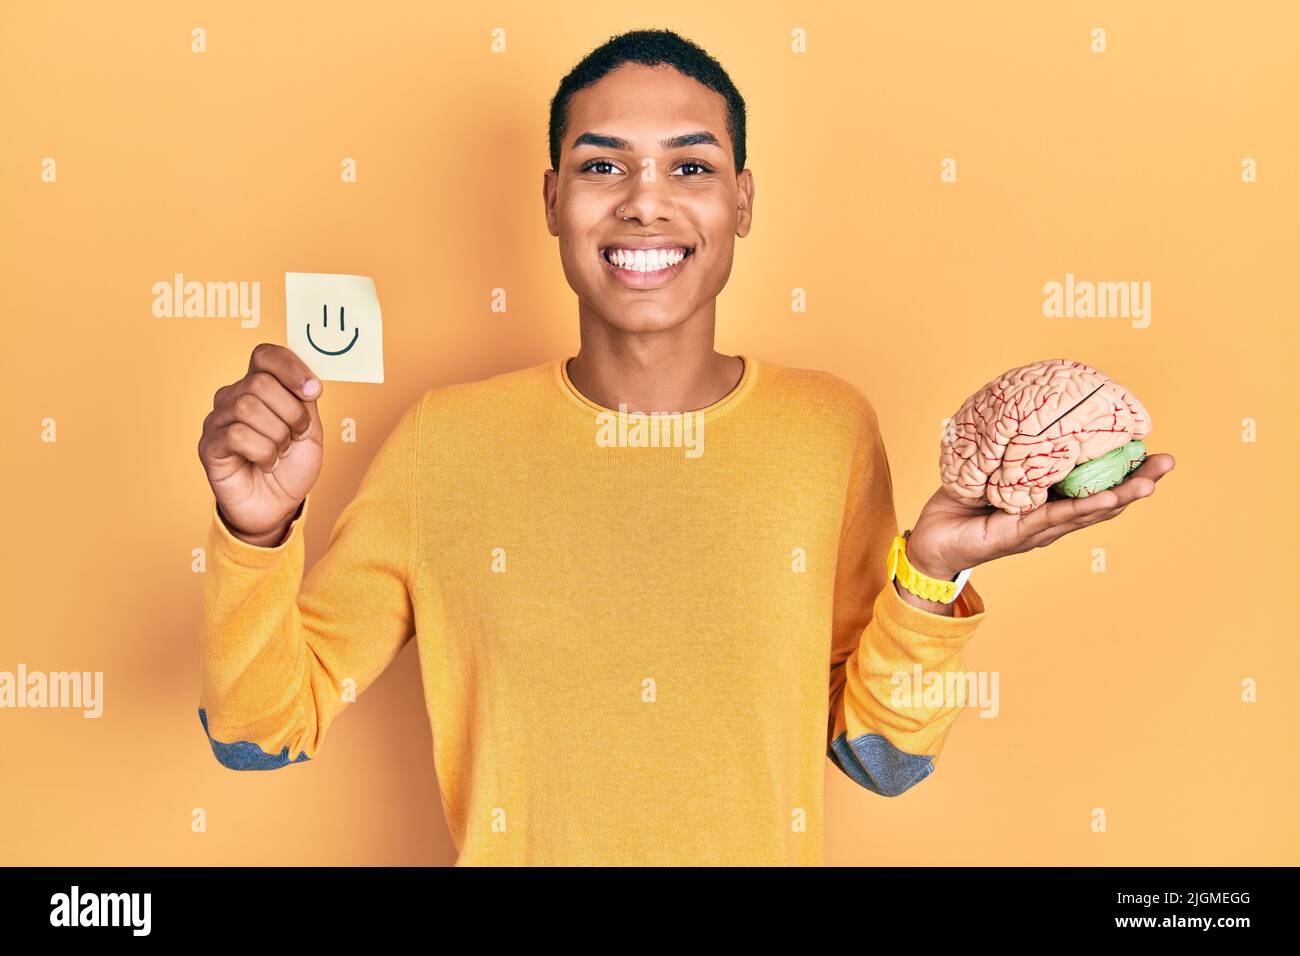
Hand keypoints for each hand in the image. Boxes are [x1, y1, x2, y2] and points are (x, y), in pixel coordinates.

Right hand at [197, 343, 324, 542]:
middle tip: (296, 436)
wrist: (278, 506)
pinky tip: (265, 463)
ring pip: (248, 407)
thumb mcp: (309, 429)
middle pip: (261, 382)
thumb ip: (305, 401)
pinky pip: (237, 435)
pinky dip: (263, 452)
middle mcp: (233, 397)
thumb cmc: (291, 466)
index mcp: (259, 387)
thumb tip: (308, 382)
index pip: (265, 355)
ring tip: (279, 452)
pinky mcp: (209, 446)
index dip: (291, 368)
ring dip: (277, 436)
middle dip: (291, 413)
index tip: (314, 392)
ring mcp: (217, 420)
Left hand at [904, 453, 1176, 578]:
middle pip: (1103, 500)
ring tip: (1149, 483)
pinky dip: (1082, 508)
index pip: (1094, 484)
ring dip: (1120, 497)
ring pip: (1088, 511)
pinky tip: (1106, 498)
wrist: (932, 539)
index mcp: (1048, 502)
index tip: (1151, 449)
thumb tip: (1029, 413)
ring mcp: (1039, 529)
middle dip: (1138, 483)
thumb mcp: (992, 471)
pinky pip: (1055, 518)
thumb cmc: (962, 503)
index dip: (1123, 469)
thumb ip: (1013, 451)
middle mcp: (1051, 519)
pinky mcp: (1020, 535)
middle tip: (1168, 462)